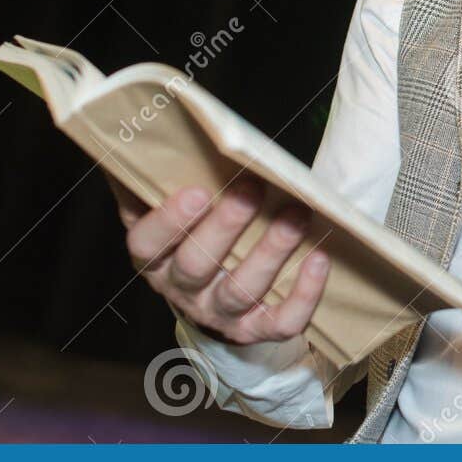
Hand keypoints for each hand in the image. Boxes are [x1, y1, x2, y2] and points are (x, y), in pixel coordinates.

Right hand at [109, 174, 330, 346]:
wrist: (218, 292)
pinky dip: (304, 295)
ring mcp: (218, 314)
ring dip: (271, 251)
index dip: (169, 221)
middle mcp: (181, 291)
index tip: (197, 191)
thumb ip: (160, 176)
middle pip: (195, 266)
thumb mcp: (173, 207)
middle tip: (251, 188)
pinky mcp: (256, 331)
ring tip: (297, 213)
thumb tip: (142, 130)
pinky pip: (280, 322)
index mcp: (154, 257)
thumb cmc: (198, 231)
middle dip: (225, 227)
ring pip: (240, 290)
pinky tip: (319, 259)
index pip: (147, 244)